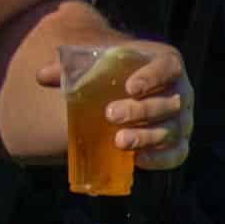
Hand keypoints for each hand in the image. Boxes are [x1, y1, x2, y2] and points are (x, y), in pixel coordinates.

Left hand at [35, 41, 190, 168]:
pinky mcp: (178, 143)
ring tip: (119, 141)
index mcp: (166, 63)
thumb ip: (69, 68)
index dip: (153, 76)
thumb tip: (42, 76)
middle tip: (110, 114)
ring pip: (172, 129)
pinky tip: (138, 160)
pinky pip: (177, 154)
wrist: (122, 91)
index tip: (130, 87)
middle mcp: (181, 91)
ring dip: (146, 136)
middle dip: (141, 109)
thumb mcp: (92, 64)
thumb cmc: (108, 72)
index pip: (168, 66)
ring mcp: (182, 119)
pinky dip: (160, 158)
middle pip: (170, 102)